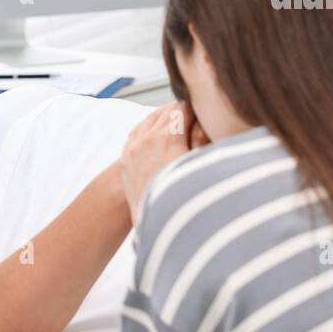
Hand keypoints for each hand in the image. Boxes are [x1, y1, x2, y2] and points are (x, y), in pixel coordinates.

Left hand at [119, 102, 200, 225]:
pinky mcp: (126, 155)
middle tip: (198, 118)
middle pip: (167, 110)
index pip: (184, 108)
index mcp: (167, 138)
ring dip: (166, 118)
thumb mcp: (198, 166)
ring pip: (151, 118)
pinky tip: (162, 132)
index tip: (207, 115)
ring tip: (182, 125)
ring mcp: (133, 147)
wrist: (151, 223)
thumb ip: (203, 140)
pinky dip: (151, 127)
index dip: (197, 110)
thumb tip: (205, 120)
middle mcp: (147, 139)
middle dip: (183, 112)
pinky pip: (138, 129)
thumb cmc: (180, 199)